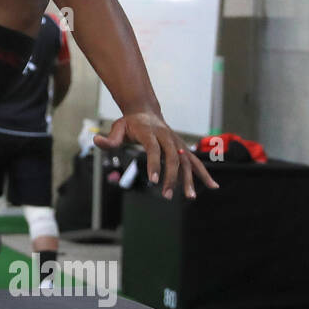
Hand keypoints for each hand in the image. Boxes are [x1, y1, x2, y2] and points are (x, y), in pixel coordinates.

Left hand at [95, 111, 218, 199]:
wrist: (145, 111)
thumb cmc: (129, 123)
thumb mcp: (117, 128)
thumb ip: (109, 139)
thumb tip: (96, 141)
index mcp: (150, 132)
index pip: (154, 149)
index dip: (154, 164)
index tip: (153, 180)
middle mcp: (167, 136)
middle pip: (173, 157)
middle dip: (171, 177)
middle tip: (166, 195)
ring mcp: (177, 142)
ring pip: (186, 161)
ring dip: (190, 179)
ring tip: (190, 197)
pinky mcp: (183, 148)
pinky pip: (194, 162)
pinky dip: (204, 174)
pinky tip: (213, 186)